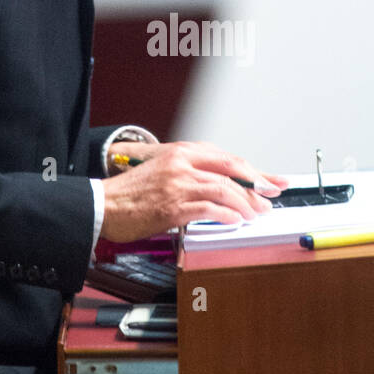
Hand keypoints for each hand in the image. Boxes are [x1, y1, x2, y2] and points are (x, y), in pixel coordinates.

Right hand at [100, 140, 288, 243]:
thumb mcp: (163, 171)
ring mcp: (178, 184)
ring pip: (224, 189)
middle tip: (271, 195)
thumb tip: (222, 186)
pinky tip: (234, 221)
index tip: (269, 180)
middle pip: (231, 169)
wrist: (102, 205)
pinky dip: (227, 215)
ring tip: (254, 214)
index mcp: (181, 152)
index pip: (227, 158)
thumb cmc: (130, 193)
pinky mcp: (173, 206)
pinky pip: (209, 209)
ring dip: (245, 203)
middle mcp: (182, 163)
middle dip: (257, 183)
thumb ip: (191, 173)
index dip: (252, 170)